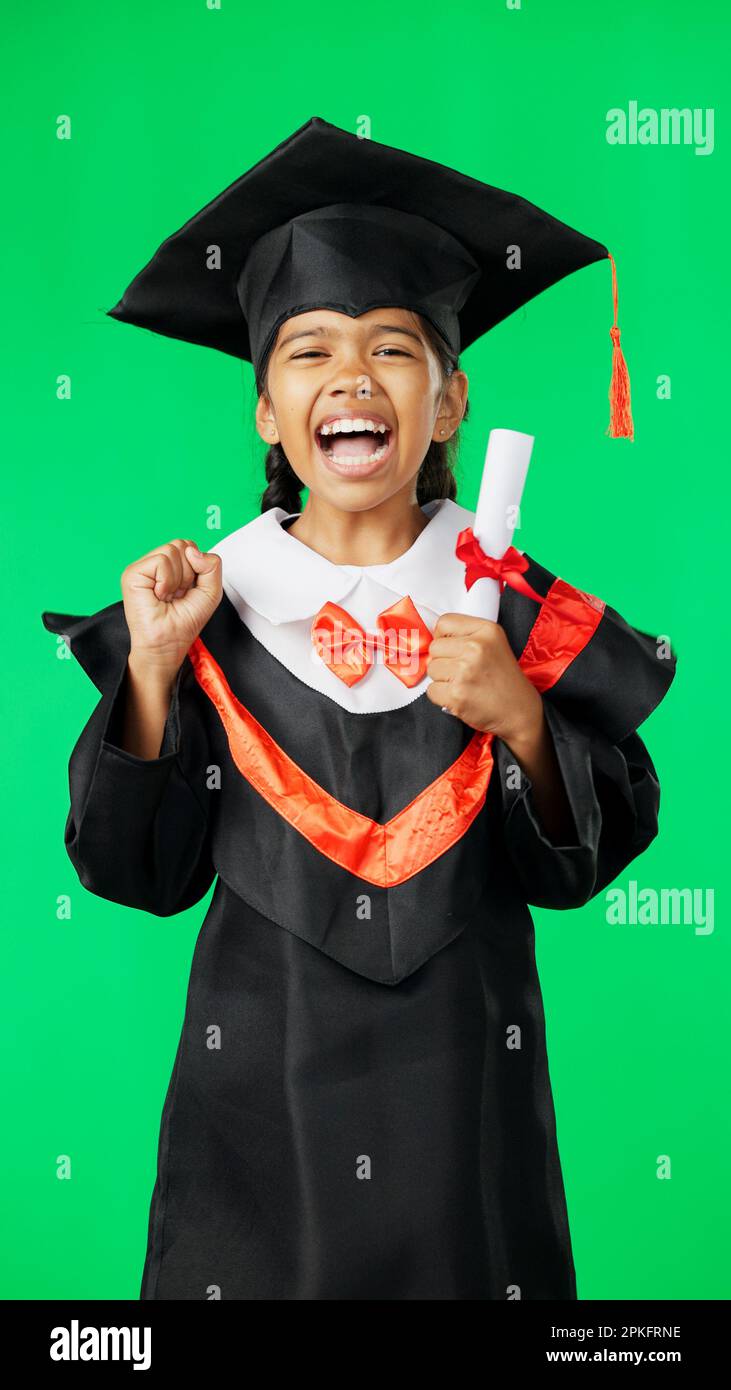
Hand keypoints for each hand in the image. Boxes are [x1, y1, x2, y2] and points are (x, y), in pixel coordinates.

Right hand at [121, 538, 222, 677]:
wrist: (167, 645)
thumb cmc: (184, 623)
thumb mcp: (211, 591)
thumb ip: (212, 565)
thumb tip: (192, 550)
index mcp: (171, 566)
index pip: (191, 547)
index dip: (197, 569)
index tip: (188, 591)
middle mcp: (155, 564)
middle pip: (183, 545)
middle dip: (189, 573)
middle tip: (178, 594)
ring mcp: (142, 567)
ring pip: (173, 550)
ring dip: (179, 579)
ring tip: (168, 596)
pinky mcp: (132, 573)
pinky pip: (161, 561)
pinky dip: (167, 581)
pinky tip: (159, 595)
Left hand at [425, 611, 542, 746]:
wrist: (519, 710)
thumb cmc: (504, 679)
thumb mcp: (494, 644)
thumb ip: (467, 635)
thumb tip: (432, 638)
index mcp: (487, 631)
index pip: (444, 622)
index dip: (444, 637)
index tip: (453, 649)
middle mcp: (476, 648)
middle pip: (435, 647)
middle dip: (443, 660)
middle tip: (463, 671)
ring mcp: (465, 671)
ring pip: (431, 669)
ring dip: (442, 679)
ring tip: (464, 684)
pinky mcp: (456, 694)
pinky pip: (431, 690)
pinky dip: (442, 696)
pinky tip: (461, 696)